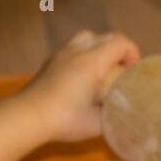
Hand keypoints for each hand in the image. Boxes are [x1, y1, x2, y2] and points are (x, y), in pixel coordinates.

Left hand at [20, 30, 140, 142]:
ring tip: (99, 71)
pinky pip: (72, 47)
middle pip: (105, 36)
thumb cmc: (64, 119)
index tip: (131, 73)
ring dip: (99, 49)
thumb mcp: (97, 124)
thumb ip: (115, 116)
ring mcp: (61, 54)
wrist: (27, 117)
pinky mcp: (49, 62)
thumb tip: (124, 114)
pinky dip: (83, 54)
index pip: (121, 42)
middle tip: (119, 73)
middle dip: (118, 51)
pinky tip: (80, 76)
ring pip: (87, 37)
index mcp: (93, 61)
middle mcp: (77, 51)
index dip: (133, 53)